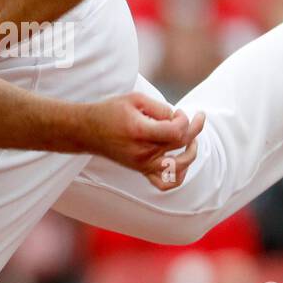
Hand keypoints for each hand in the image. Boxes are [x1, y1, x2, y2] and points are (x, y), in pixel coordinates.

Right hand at [85, 94, 205, 189]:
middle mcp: (143, 152)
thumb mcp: (135, 99)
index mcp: (141, 132)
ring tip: (192, 140)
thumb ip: (160, 108)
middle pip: (181, 145)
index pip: (177, 131)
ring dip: (191, 152)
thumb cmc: (110, 112)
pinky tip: (180, 162)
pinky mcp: (141, 170)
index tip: (178, 112)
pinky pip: (165, 183)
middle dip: (194, 128)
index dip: (185, 120)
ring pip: (179, 166)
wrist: (87, 131)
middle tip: (196, 117)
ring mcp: (142, 164)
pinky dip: (178, 176)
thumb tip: (177, 117)